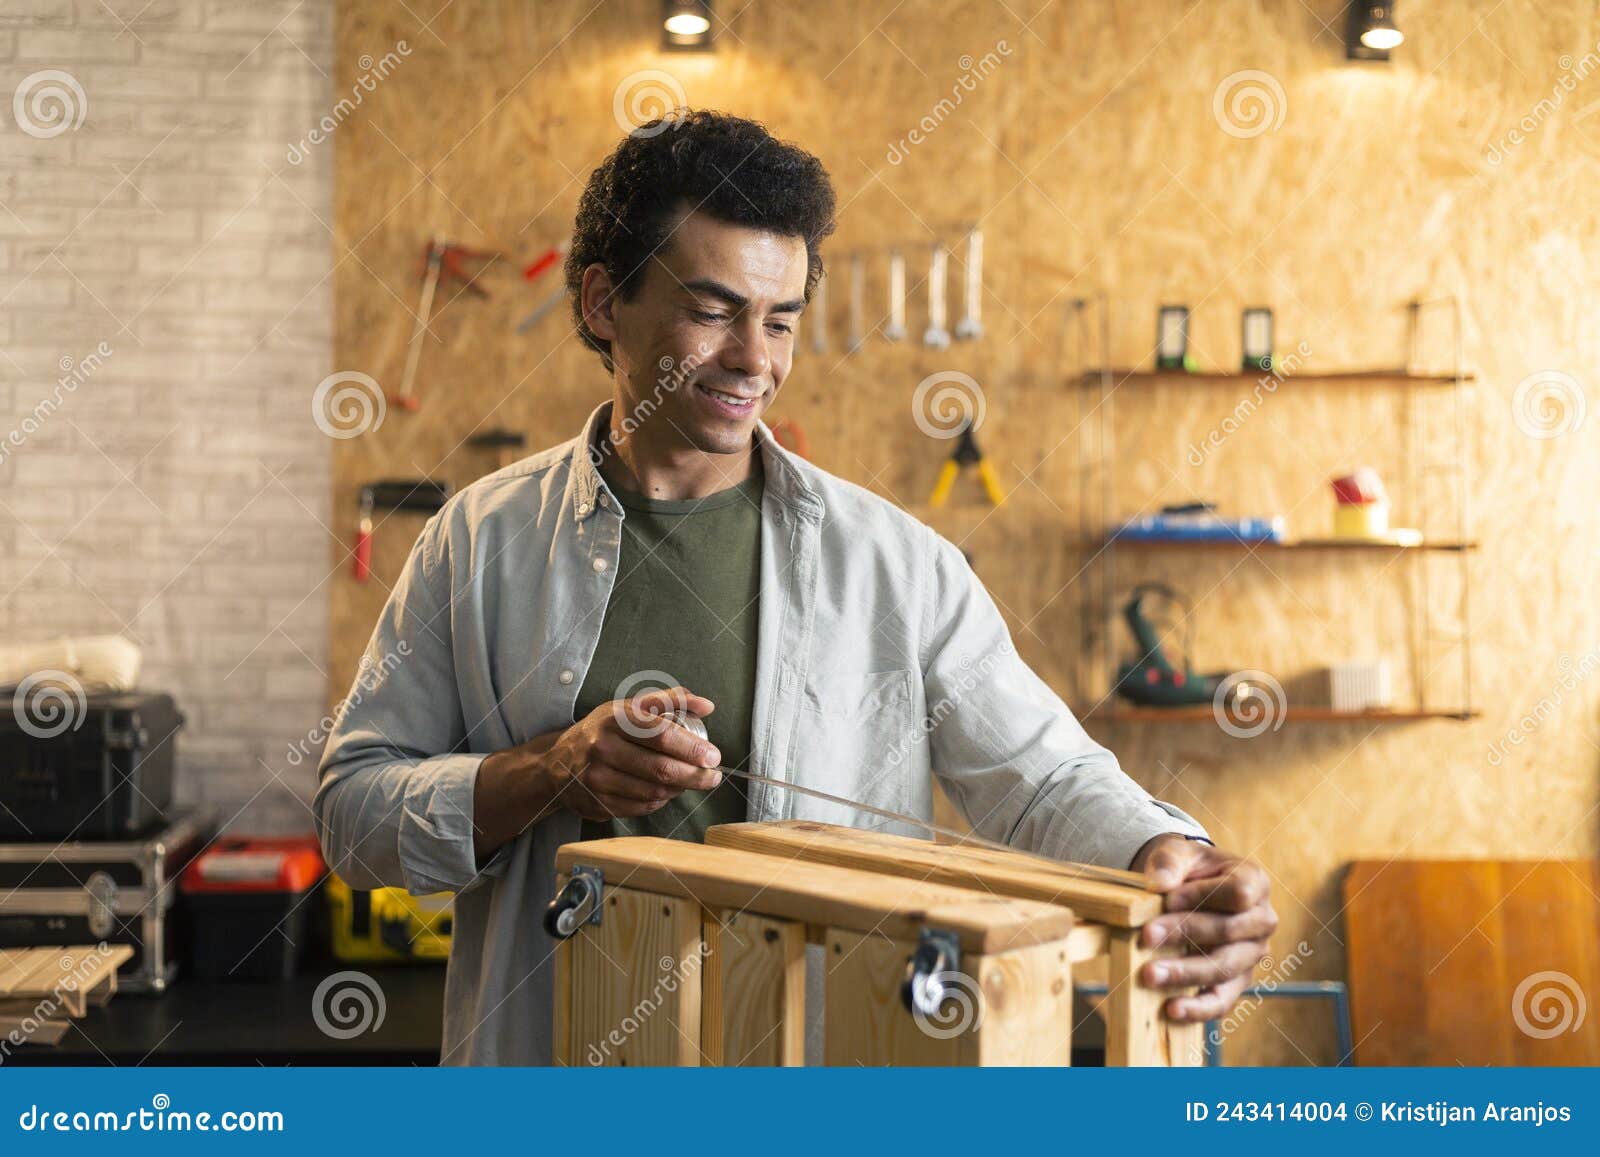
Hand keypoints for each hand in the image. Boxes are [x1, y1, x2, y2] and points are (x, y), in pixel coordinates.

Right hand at [540, 687, 722, 821]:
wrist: (558, 761)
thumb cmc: (604, 730)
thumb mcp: (629, 707)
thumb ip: (670, 701)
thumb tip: (707, 706)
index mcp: (615, 720)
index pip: (661, 735)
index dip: (692, 748)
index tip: (714, 757)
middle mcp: (603, 748)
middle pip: (661, 769)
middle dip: (695, 776)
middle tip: (712, 776)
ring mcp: (598, 779)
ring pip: (654, 791)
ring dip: (680, 790)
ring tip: (690, 782)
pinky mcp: (597, 802)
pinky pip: (641, 807)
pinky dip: (661, 801)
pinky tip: (667, 792)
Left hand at [1129, 834, 1276, 1021]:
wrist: (1185, 887)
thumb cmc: (1185, 868)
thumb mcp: (1176, 853)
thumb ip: (1168, 862)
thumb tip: (1160, 884)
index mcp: (1255, 882)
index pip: (1238, 894)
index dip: (1202, 897)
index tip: (1166, 898)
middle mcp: (1261, 921)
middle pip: (1230, 933)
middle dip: (1185, 934)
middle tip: (1146, 937)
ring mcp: (1251, 954)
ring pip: (1224, 969)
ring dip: (1185, 973)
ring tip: (1149, 975)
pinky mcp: (1236, 981)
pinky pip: (1222, 1000)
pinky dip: (1199, 1008)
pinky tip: (1172, 1009)